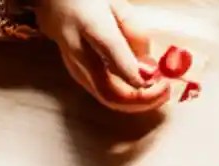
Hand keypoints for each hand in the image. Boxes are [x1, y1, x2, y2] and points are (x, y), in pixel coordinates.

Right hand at [36, 0, 170, 112]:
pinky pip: (104, 94)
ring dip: (137, 103)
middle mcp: (79, 51)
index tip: (159, 80)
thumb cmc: (90, 0)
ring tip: (159, 95)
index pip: (113, 55)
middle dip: (142, 99)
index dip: (137, 75)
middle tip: (165, 92)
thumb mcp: (117, 6)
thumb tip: (148, 66)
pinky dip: (127, 100)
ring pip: (107, 98)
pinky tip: (143, 93)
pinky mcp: (77, 75)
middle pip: (109, 90)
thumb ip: (134, 33)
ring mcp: (74, 66)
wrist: (54, 1)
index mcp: (91, 25)